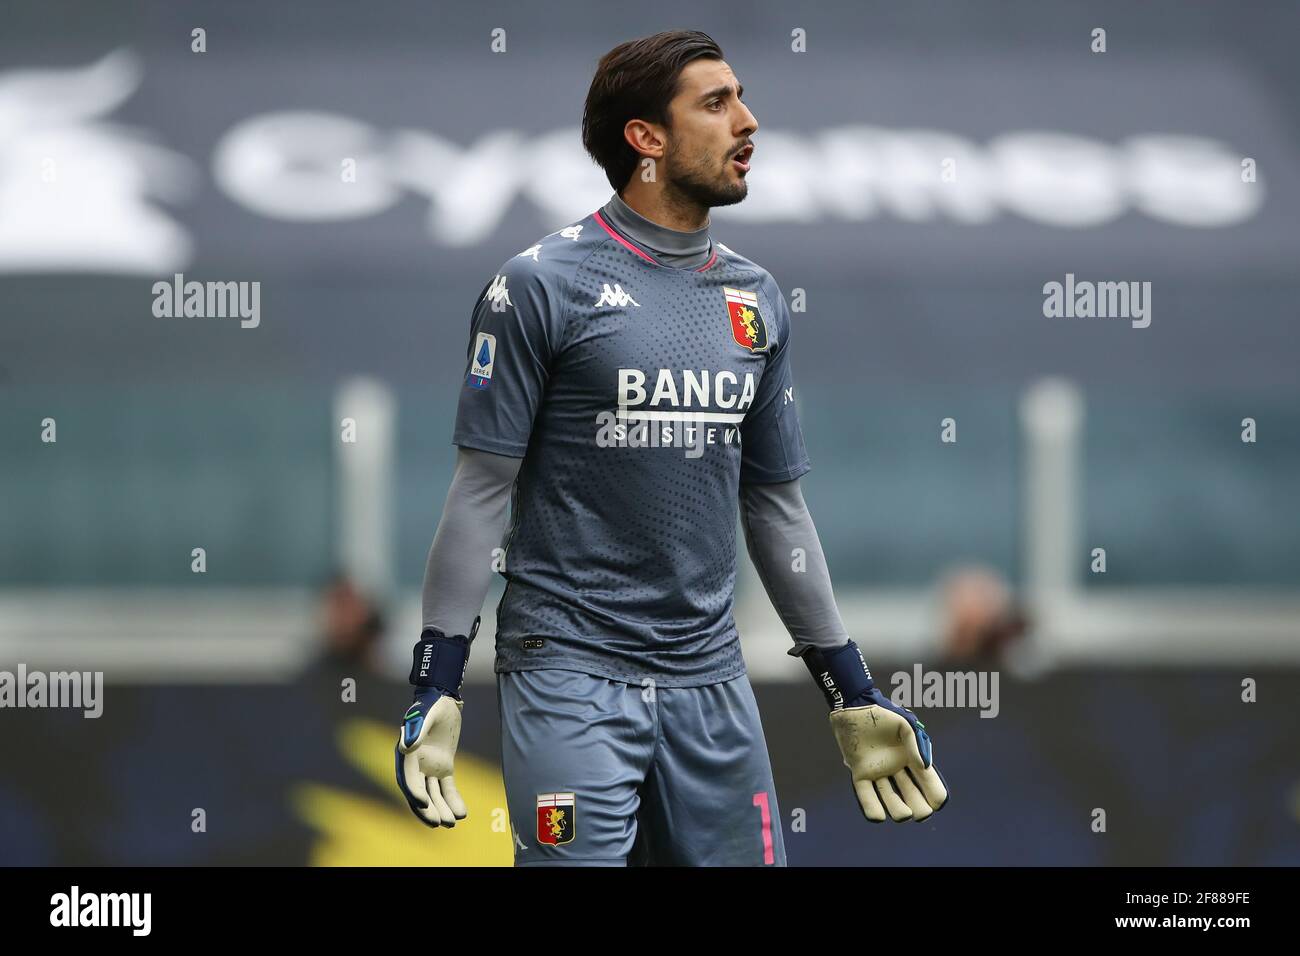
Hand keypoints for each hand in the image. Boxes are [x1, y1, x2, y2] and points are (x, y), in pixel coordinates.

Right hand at [395, 686, 468, 827]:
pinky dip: (453, 799)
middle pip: (419, 792)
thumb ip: (416, 731)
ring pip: (434, 793)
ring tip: (452, 823)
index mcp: (407, 754)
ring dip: (442, 808)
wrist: (444, 699)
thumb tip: (406, 748)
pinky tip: (462, 812)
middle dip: (428, 809)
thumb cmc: (432, 705)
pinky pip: (447, 787)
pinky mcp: (443, 766)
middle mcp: (415, 764)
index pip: (408, 778)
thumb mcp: (426, 715)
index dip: (414, 793)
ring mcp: (429, 767)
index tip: (425, 804)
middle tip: (439, 823)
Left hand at [830, 688, 948, 822]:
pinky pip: (866, 794)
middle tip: (919, 812)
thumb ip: (917, 744)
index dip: (935, 796)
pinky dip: (871, 808)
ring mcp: (879, 772)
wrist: (854, 705)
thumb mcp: (906, 725)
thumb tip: (925, 767)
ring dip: (898, 810)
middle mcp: (897, 769)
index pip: (929, 783)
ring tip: (904, 814)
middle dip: (919, 808)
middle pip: (913, 797)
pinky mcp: (860, 772)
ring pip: (890, 799)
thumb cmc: (883, 712)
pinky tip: (878, 817)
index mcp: (913, 759)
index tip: (936, 803)